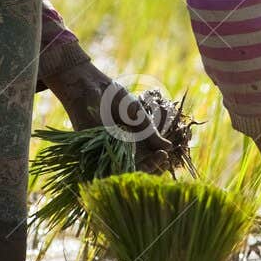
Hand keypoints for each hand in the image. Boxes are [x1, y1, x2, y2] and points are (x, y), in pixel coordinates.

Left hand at [44, 59, 175, 172]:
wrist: (92, 89)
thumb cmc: (115, 99)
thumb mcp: (138, 116)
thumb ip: (150, 133)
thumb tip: (169, 147)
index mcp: (135, 141)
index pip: (149, 158)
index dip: (158, 160)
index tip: (166, 154)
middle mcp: (123, 150)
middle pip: (140, 168)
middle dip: (153, 167)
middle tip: (162, 158)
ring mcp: (110, 152)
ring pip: (126, 171)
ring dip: (140, 171)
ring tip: (151, 163)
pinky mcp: (95, 153)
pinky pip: (108, 169)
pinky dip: (120, 170)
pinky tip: (132, 165)